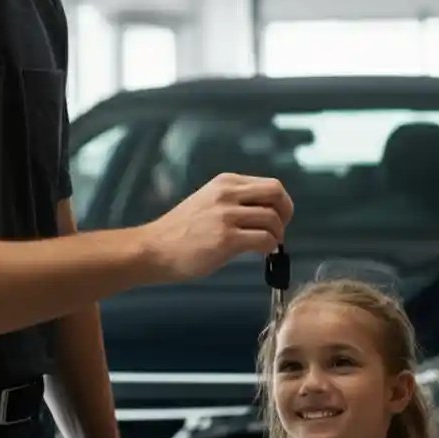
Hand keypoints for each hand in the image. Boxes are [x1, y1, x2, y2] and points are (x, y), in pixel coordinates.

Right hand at [142, 173, 293, 281]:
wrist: (153, 250)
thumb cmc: (180, 232)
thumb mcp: (208, 202)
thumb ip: (235, 201)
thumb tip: (267, 213)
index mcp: (225, 183)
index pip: (270, 184)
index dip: (280, 203)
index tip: (277, 219)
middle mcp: (227, 194)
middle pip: (276, 194)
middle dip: (285, 214)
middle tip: (278, 231)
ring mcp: (226, 215)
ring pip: (273, 218)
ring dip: (277, 235)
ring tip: (266, 246)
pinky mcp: (225, 239)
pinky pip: (264, 239)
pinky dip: (269, 248)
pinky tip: (260, 254)